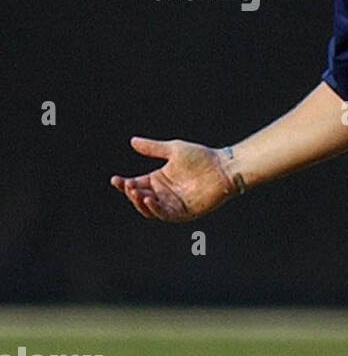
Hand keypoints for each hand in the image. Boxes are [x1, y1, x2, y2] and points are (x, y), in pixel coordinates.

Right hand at [110, 137, 241, 221]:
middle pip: (140, 198)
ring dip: (140, 203)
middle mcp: (164, 193)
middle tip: (127, 185)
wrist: (224, 167)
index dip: (124, 184)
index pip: (136, 184)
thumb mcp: (174, 150)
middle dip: (131, 193)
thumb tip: (132, 141)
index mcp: (159, 180)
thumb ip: (153, 148)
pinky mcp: (185, 213)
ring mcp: (174, 204)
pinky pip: (166, 215)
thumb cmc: (202, 157)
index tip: (116, 179)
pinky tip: (149, 200)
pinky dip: (156, 210)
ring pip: (150, 209)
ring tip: (136, 192)